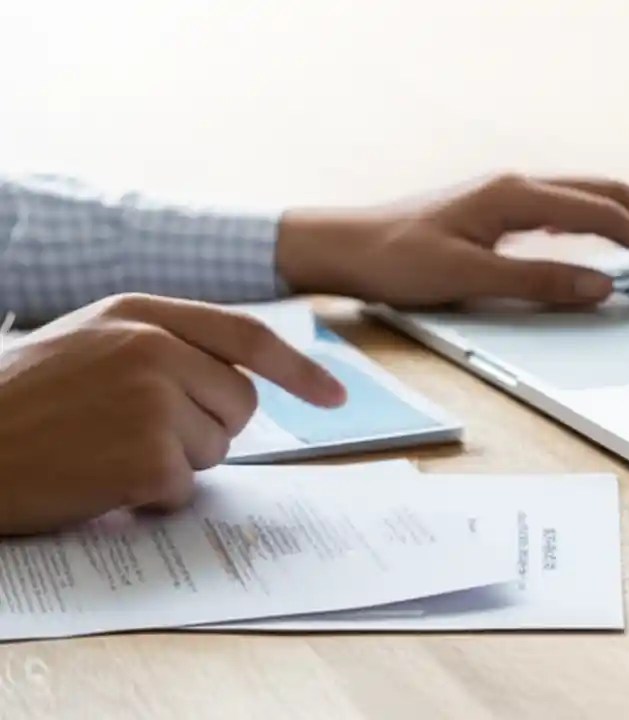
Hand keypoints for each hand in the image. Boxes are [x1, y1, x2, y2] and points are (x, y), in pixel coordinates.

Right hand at [0, 294, 345, 535]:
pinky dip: (151, 496)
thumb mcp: (90, 341)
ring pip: (216, 447)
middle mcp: (154, 348)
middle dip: (206, 426)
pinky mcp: (145, 456)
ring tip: (107, 450)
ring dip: (174, 462)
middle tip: (138, 433)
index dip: (298, 368)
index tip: (335, 397)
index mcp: (141, 313)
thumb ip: (163, 345)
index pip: (246, 335)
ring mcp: (152, 401)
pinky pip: (184, 487)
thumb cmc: (23, 399)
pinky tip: (101, 480)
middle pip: (239, 401)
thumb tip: (240, 383)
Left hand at [276, 174, 628, 305]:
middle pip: (610, 193)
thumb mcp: (465, 278)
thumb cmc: (392, 261)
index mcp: (515, 196)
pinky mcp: (497, 210)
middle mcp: (517, 186)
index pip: (605, 218)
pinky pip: (568, 208)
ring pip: (591, 197)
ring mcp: (508, 195)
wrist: (338, 245)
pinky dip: (604, 220)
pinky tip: (609, 236)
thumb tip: (605, 288)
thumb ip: (537, 282)